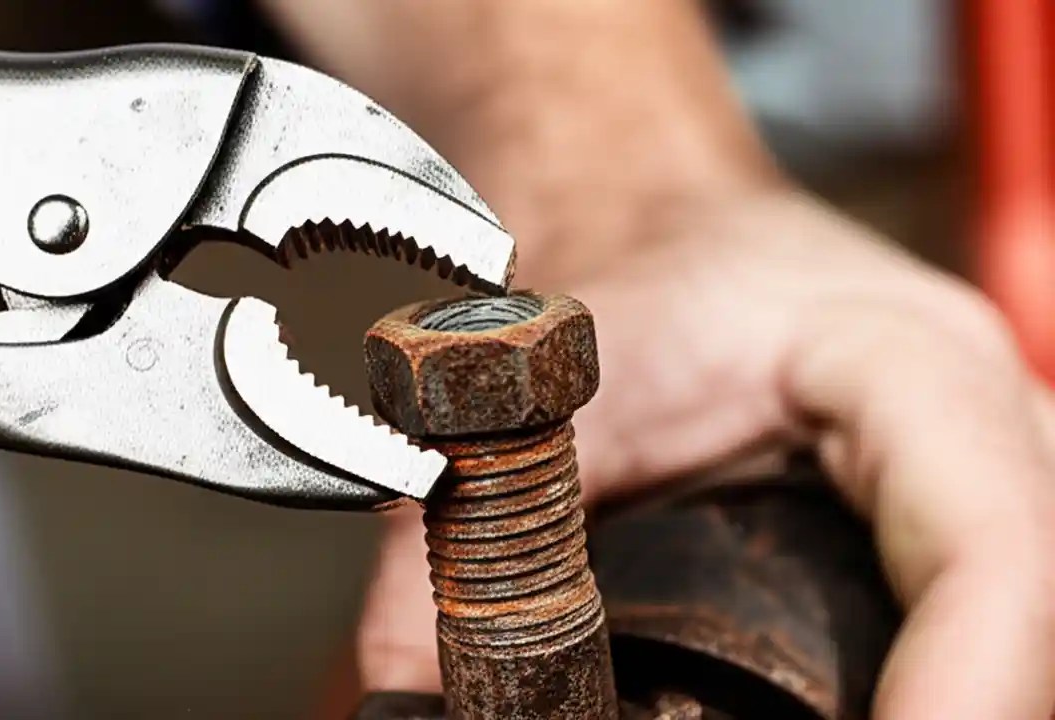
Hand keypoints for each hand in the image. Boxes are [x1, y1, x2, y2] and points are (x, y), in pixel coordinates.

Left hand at [354, 189, 1054, 718]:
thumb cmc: (634, 277)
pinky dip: (954, 673)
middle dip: (956, 708)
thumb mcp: (547, 394)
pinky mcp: (978, 501)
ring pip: (1032, 620)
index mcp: (903, 364)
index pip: (989, 550)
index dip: (960, 689)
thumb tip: (415, 692)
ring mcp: (1007, 460)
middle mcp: (991, 413)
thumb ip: (480, 542)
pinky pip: (1002, 604)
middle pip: (1031, 613)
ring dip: (959, 692)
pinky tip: (884, 702)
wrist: (664, 217)